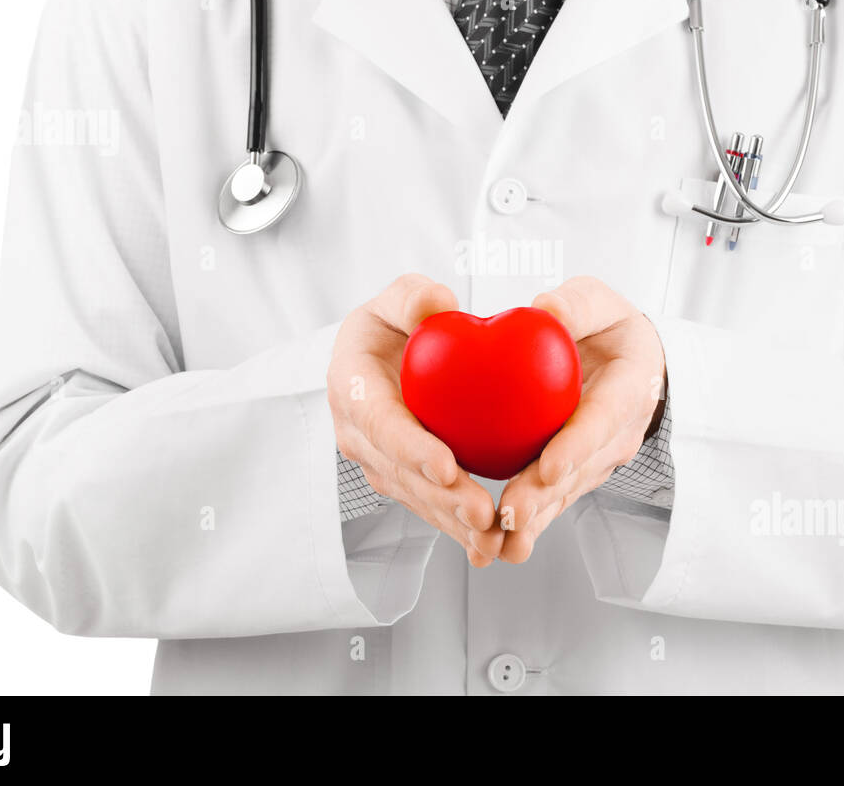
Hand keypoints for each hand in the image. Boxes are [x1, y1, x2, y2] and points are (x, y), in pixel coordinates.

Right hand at [328, 275, 503, 566]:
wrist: (386, 350)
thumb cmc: (398, 318)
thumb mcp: (401, 297)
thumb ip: (413, 297)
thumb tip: (435, 305)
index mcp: (351, 384)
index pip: (379, 421)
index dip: (411, 447)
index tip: (446, 466)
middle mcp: (357, 430)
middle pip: (399, 471)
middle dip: (440, 498)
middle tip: (483, 513)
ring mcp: (377, 458)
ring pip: (414, 497)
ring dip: (451, 522)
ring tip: (492, 538)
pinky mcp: (400, 477)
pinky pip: (427, 504)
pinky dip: (456, 527)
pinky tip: (487, 546)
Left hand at [497, 277, 666, 563]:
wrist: (632, 361)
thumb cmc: (610, 327)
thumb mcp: (600, 302)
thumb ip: (578, 305)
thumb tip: (546, 309)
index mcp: (630, 386)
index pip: (603, 419)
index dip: (577, 445)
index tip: (548, 467)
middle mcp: (619, 432)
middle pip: (581, 469)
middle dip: (545, 495)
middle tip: (512, 514)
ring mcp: (599, 458)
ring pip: (566, 492)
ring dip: (536, 518)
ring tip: (503, 539)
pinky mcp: (577, 472)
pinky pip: (553, 498)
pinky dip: (530, 520)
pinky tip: (500, 542)